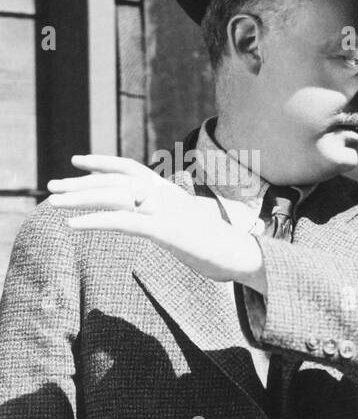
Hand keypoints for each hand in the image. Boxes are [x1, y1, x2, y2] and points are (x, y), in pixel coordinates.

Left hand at [48, 155, 266, 289]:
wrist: (246, 256)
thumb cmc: (220, 246)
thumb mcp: (190, 225)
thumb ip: (169, 217)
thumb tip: (153, 219)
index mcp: (171, 192)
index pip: (132, 168)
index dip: (103, 163)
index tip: (78, 162)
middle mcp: (166, 195)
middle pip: (116, 181)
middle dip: (80, 183)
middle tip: (51, 187)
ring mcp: (167, 211)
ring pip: (115, 196)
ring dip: (80, 198)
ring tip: (53, 203)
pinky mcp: (167, 230)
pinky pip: (123, 220)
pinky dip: (95, 220)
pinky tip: (73, 225)